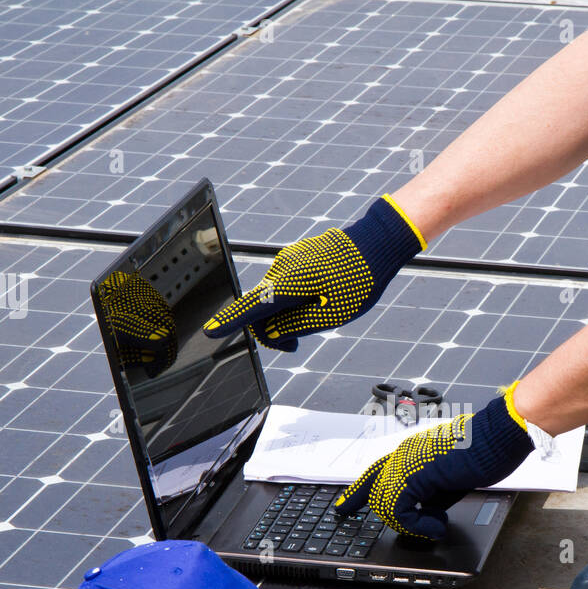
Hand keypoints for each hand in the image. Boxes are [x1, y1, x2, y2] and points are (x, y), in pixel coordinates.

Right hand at [203, 195, 424, 351]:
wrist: (376, 243)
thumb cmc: (357, 282)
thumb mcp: (330, 315)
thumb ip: (294, 326)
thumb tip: (270, 332)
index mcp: (288, 285)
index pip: (250, 308)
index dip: (230, 322)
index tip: (211, 330)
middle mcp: (281, 269)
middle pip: (261, 307)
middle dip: (272, 329)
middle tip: (295, 345)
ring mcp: (288, 260)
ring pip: (274, 296)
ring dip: (285, 313)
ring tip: (318, 316)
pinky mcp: (296, 256)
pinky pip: (285, 283)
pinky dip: (292, 298)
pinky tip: (318, 299)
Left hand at [334, 383, 535, 539]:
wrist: (498, 436)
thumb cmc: (484, 452)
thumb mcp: (450, 480)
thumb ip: (431, 495)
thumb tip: (425, 514)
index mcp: (410, 451)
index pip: (375, 473)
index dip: (356, 492)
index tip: (343, 507)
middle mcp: (403, 454)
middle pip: (372, 489)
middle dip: (373, 512)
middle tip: (392, 527)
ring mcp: (407, 462)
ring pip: (384, 504)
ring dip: (409, 524)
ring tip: (436, 524)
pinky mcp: (416, 474)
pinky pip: (399, 511)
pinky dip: (418, 526)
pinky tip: (438, 526)